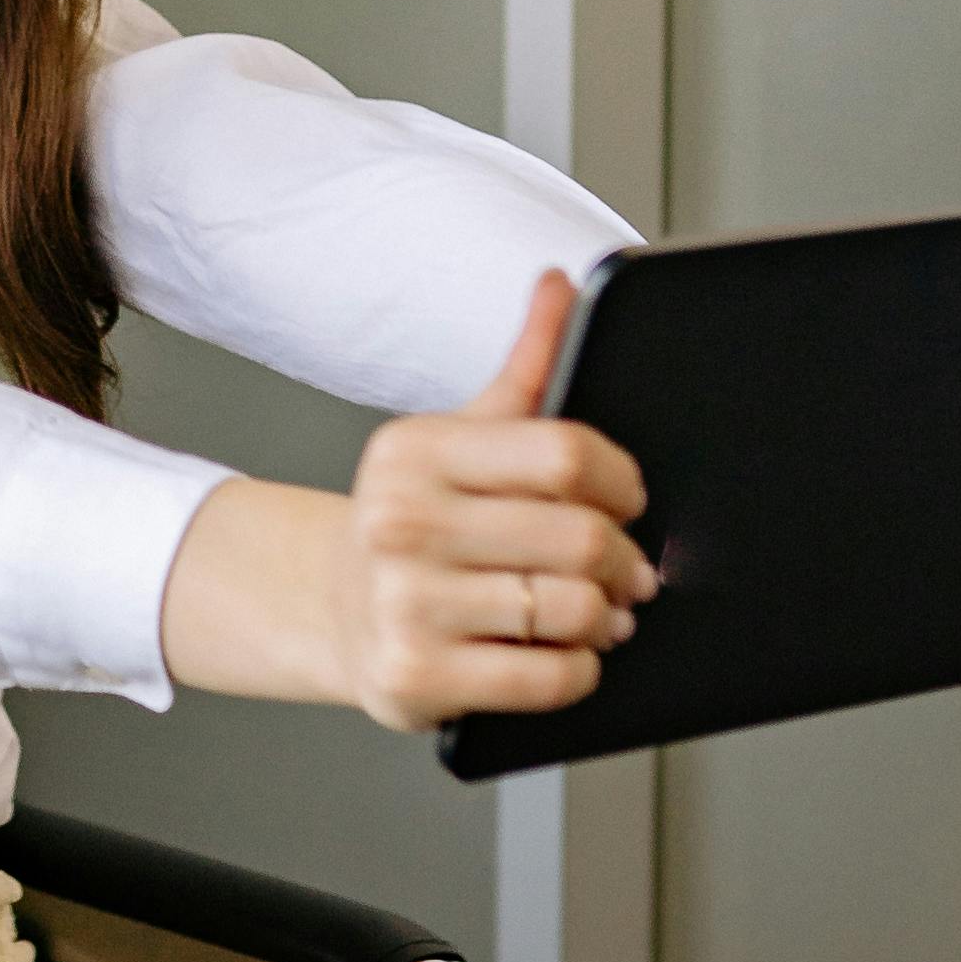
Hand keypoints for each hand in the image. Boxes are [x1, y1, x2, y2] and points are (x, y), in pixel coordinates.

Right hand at [158, 275, 653, 731]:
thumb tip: (561, 283)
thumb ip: (524, 365)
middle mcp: (401, 523)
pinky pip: (550, 678)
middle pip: (580, 538)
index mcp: (417, 451)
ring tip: (593, 613)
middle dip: (625, 561)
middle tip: (628, 570)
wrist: (332, 606)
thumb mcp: (458, 436)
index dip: (623, 481)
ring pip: (573, 610)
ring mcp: (405, 604)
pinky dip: (578, 670)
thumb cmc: (415, 520)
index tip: (627, 499)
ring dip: (604, 619)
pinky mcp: (416, 677)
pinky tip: (561, 653)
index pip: (566, 453)